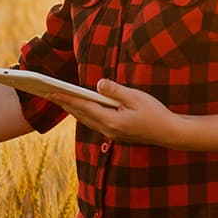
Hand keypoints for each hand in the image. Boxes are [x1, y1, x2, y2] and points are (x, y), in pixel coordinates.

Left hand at [46, 79, 188, 145]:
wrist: (170, 133)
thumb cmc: (155, 113)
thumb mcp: (136, 98)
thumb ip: (115, 91)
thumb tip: (99, 83)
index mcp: (111, 121)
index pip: (83, 107)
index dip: (66, 98)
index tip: (51, 91)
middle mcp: (108, 130)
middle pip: (80, 115)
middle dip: (64, 103)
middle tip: (48, 93)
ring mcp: (111, 134)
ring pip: (86, 120)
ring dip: (72, 109)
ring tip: (60, 98)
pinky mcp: (115, 134)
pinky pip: (94, 123)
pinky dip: (84, 114)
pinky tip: (80, 108)